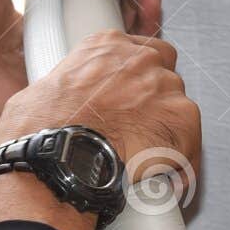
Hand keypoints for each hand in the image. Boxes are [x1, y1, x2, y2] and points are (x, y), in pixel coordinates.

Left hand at [0, 0, 163, 130]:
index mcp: (40, 22)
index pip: (89, 1)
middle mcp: (55, 48)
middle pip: (110, 28)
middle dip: (135, 2)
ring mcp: (60, 75)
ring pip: (114, 58)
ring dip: (139, 30)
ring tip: (148, 1)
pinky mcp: (60, 98)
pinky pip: (98, 87)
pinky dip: (123, 68)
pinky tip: (135, 42)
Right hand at [0, 30, 200, 185]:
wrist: (54, 158)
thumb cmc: (40, 131)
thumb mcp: (38, 93)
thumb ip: (63, 90)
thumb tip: (56, 108)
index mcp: (106, 46)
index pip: (138, 52)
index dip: (136, 81)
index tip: (130, 99)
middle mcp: (140, 60)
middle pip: (164, 77)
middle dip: (153, 106)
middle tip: (135, 132)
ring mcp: (165, 88)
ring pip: (180, 110)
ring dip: (166, 135)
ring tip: (144, 164)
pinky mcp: (181, 121)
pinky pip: (191, 147)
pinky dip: (180, 167)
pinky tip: (161, 183)